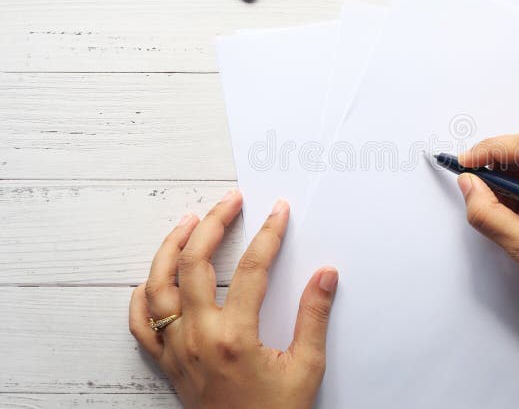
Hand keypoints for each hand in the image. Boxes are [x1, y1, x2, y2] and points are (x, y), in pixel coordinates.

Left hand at [129, 191, 338, 408]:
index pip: (251, 269)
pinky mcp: (168, 363)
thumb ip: (314, 317)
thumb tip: (325, 276)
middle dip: (213, 224)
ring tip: (188, 223)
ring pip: (159, 286)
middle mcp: (199, 338)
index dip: (268, 235)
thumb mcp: (306, 368)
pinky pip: (141, 324)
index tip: (278, 212)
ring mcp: (177, 349)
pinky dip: (142, 296)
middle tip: (230, 202)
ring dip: (171, 249)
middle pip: (195, 265)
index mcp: (235, 337)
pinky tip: (154, 277)